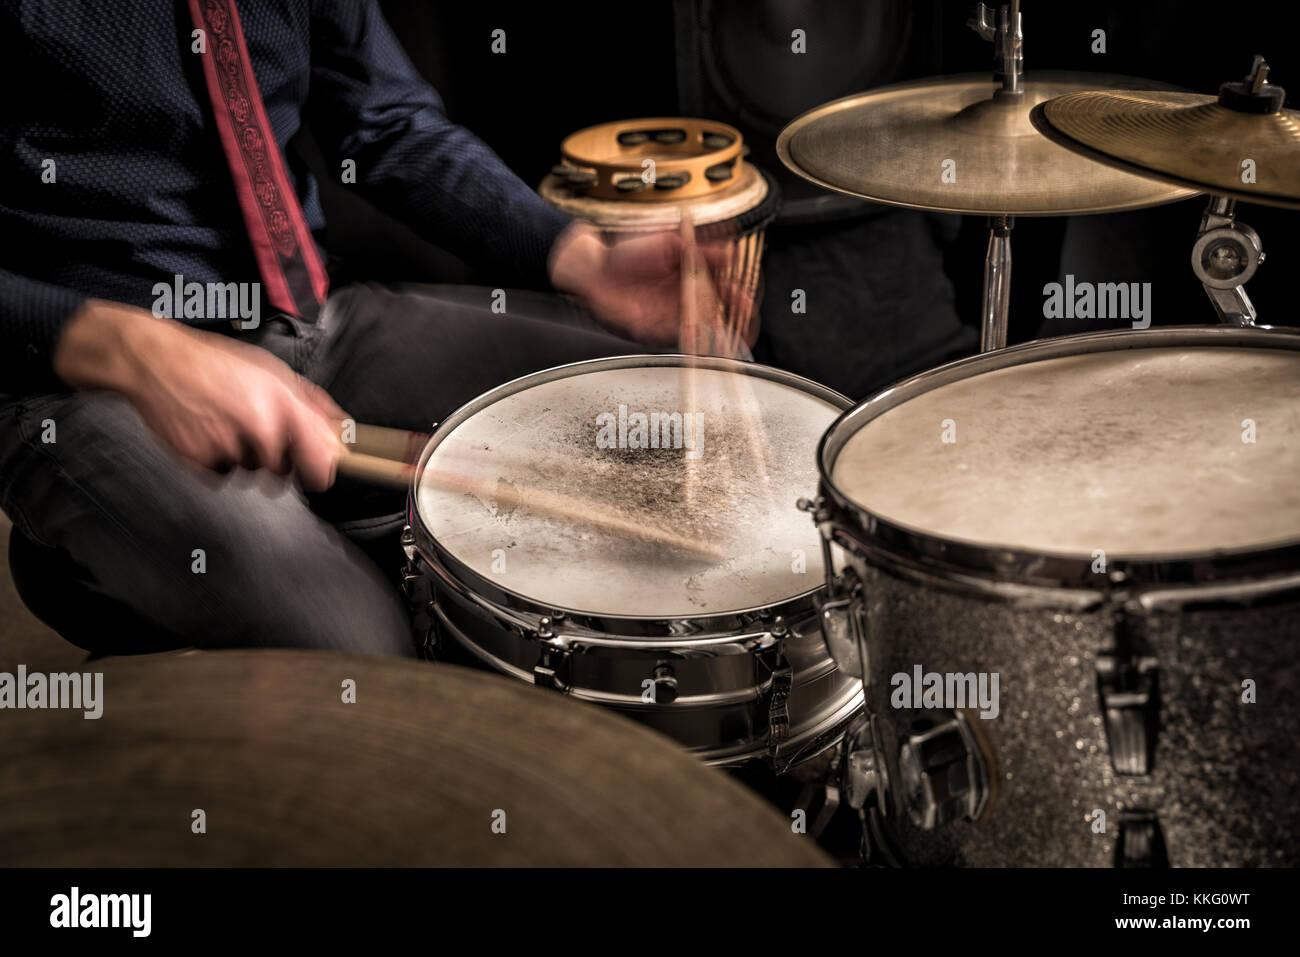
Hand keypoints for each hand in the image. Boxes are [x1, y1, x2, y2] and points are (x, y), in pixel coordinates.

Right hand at [54, 300, 345, 490]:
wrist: (156, 363)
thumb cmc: (214, 364)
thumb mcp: (271, 371)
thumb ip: (310, 402)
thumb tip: (340, 425)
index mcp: (283, 405)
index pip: (319, 461)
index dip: (320, 473)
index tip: (318, 475)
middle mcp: (259, 428)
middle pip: (282, 472)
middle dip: (275, 459)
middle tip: (256, 432)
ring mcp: (229, 448)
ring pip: (251, 472)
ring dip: (245, 457)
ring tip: (227, 423)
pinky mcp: (201, 462)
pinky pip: (222, 475)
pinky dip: (217, 460)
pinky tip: (209, 432)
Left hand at [549, 221, 754, 347]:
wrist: (594, 271)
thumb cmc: (626, 253)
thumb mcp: (667, 243)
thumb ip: (699, 250)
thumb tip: (730, 251)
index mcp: (694, 273)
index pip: (726, 284)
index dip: (739, 290)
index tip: (747, 292)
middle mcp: (688, 296)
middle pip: (722, 308)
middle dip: (737, 313)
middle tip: (744, 313)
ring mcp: (674, 315)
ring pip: (707, 326)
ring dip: (720, 329)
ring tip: (731, 329)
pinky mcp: (659, 331)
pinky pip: (682, 337)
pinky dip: (694, 338)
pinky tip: (700, 334)